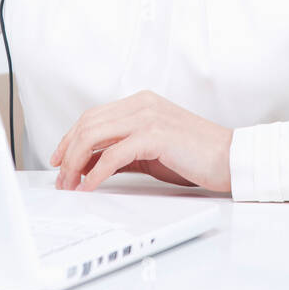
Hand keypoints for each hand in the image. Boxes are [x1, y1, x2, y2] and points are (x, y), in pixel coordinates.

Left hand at [49, 90, 232, 194]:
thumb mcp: (151, 151)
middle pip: (88, 124)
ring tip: (70, 185)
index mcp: (140, 103)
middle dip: (67, 152)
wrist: (230, 158)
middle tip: (60, 178)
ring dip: (75, 163)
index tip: (58, 159)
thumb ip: (122, 153)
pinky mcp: (155, 135)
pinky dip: (95, 173)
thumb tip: (89, 166)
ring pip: (94, 136)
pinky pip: (113, 154)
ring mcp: (148, 117)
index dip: (69, 138)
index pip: (93, 116)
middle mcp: (141, 104)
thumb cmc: (195, 156)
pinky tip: (90, 186)